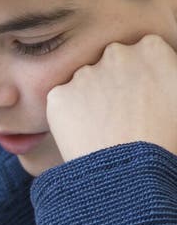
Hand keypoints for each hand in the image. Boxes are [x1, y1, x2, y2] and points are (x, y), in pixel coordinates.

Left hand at [47, 34, 176, 162]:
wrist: (132, 177)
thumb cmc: (169, 142)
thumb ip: (169, 75)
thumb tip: (161, 80)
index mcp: (152, 48)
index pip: (144, 52)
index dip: (143, 77)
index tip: (144, 99)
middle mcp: (116, 53)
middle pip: (112, 63)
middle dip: (115, 83)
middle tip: (122, 117)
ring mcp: (84, 74)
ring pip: (85, 82)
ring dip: (90, 99)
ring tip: (104, 131)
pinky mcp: (59, 96)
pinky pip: (62, 102)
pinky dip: (69, 117)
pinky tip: (84, 136)